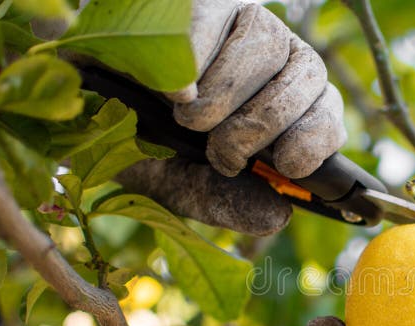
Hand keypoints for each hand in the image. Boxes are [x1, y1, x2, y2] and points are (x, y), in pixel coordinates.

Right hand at [118, 1, 347, 234]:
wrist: (87, 105)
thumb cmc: (148, 146)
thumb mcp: (188, 187)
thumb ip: (230, 203)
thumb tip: (279, 214)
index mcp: (292, 111)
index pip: (328, 118)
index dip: (310, 142)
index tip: (283, 164)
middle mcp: (282, 62)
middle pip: (306, 80)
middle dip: (258, 128)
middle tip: (219, 151)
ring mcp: (249, 24)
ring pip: (265, 48)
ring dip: (221, 98)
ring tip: (185, 116)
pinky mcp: (208, 0)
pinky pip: (212, 24)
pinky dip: (189, 62)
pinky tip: (173, 87)